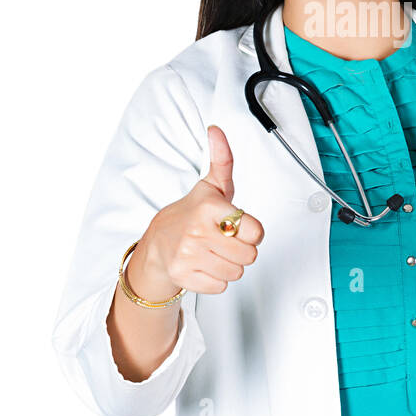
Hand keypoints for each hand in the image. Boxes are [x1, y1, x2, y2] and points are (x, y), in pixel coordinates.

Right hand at [130, 125, 264, 298]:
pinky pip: (221, 286)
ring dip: (230, 265)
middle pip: (249, 255)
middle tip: (225, 240)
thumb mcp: (211, 185)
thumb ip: (222, 158)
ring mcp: (189, 256)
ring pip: (237, 272)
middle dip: (241, 249)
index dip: (252, 231)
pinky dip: (216, 279)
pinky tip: (205, 264)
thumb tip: (216, 129)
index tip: (238, 226)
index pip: (256, 231)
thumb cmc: (192, 213)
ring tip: (214, 251)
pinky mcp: (184, 276)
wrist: (158, 243)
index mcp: (209, 208)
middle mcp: (197, 232)